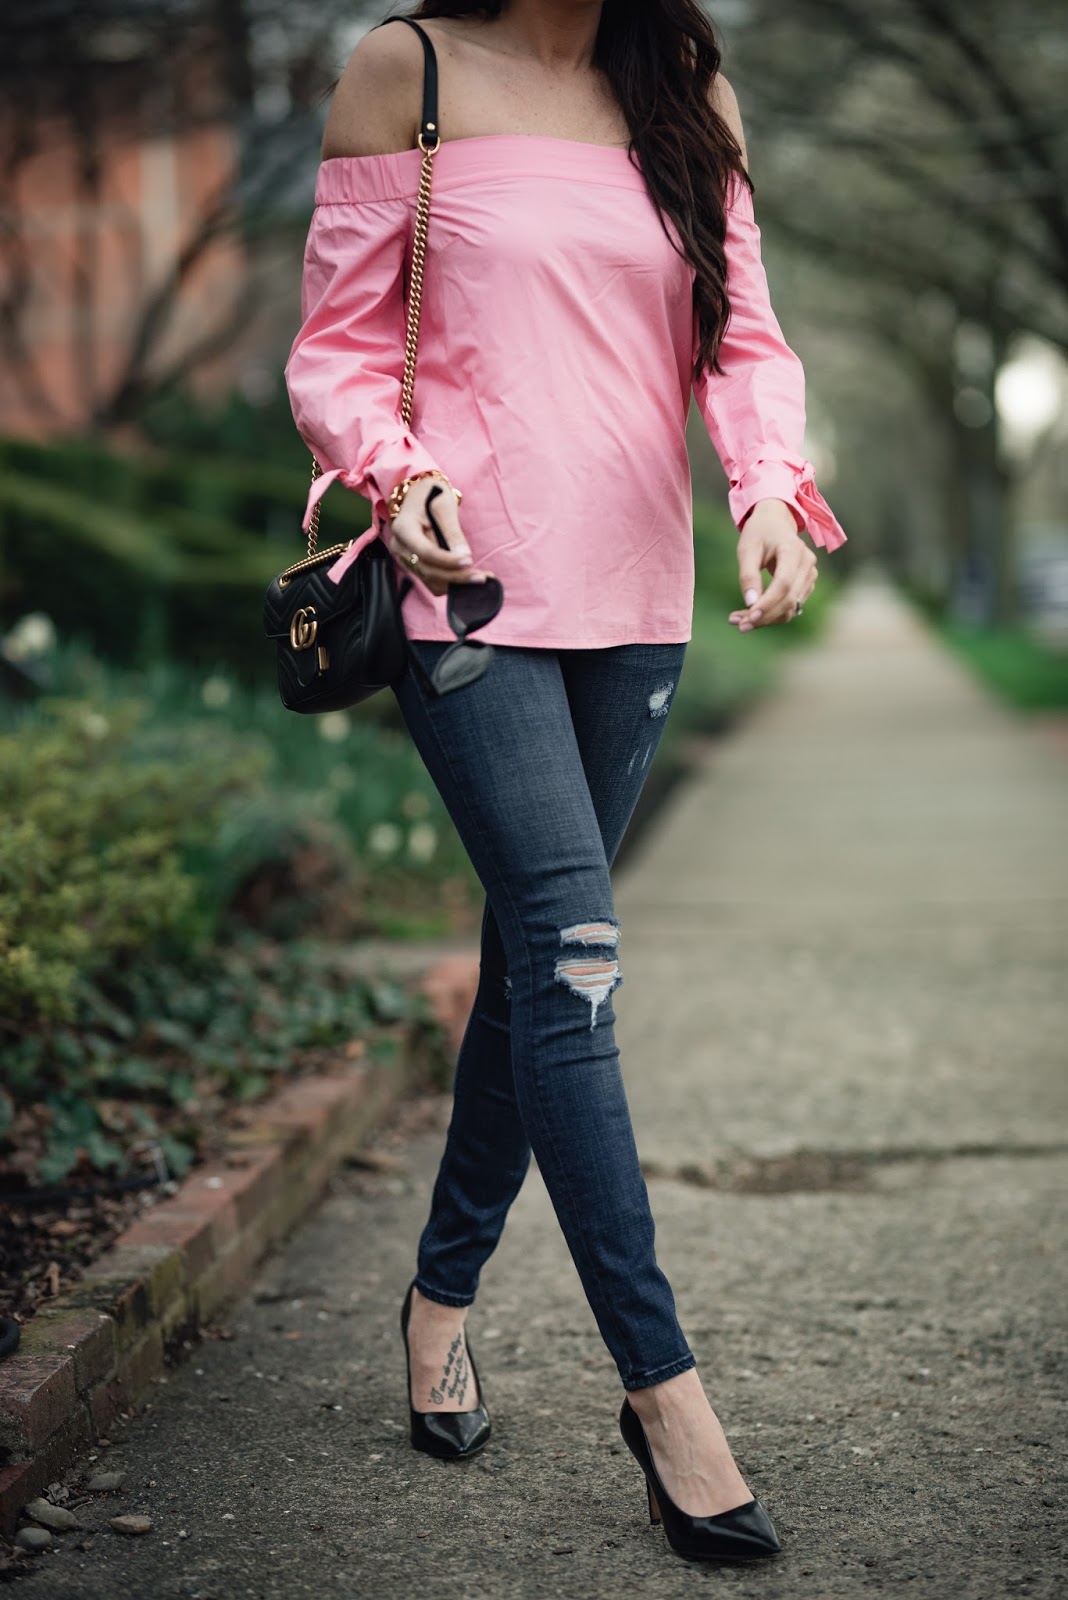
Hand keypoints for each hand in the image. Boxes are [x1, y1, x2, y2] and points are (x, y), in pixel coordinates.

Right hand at [386, 478, 494, 597]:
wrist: (419, 495)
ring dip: (456, 583)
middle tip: (481, 578)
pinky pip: (433, 581)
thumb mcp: (444, 506)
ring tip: (480, 578)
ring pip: (431, 580)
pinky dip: (451, 582)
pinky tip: (469, 576)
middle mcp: (400, 547)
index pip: (425, 552)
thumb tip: (464, 556)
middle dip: (456, 577)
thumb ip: (452, 531)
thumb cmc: (432, 496)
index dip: (448, 561)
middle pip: (428, 570)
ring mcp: (405, 559)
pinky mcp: (414, 566)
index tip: (469, 562)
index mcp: (403, 528)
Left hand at [728, 499, 817, 631]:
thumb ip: (748, 575)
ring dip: (766, 619)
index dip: (767, 604)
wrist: (776, 522)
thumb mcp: (747, 549)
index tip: (748, 617)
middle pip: (788, 599)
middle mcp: (807, 563)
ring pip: (790, 608)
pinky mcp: (806, 585)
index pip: (783, 584)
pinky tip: (751, 616)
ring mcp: (810, 575)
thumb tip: (750, 603)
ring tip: (739, 621)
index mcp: (793, 549)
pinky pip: (790, 607)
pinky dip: (772, 615)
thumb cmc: (759, 533)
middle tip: (738, 625)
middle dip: (763, 616)